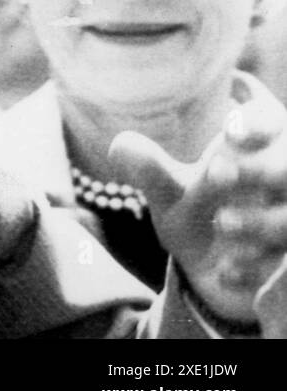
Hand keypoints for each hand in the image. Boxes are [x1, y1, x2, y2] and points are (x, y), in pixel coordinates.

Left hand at [110, 74, 286, 325]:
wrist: (215, 267)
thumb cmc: (199, 210)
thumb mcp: (170, 191)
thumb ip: (150, 169)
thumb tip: (119, 146)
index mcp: (258, 147)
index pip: (269, 119)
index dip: (256, 121)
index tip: (228, 130)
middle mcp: (281, 179)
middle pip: (286, 168)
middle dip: (259, 169)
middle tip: (220, 170)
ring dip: (260, 220)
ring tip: (221, 222)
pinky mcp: (286, 264)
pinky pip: (282, 266)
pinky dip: (256, 267)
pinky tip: (226, 271)